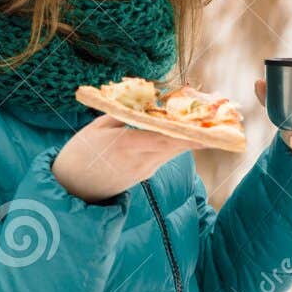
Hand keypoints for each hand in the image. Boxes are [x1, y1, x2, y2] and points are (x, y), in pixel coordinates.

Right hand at [53, 113, 198, 202]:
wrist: (71, 188)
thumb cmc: (80, 152)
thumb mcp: (96, 128)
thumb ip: (123, 115)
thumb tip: (146, 103)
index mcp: (125, 146)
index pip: (162, 139)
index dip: (186, 134)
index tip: (206, 127)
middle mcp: (139, 161)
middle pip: (175, 147)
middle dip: (197, 136)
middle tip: (220, 124)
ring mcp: (142, 171)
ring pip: (171, 152)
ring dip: (189, 139)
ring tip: (206, 123)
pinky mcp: (142, 176)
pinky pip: (162, 157)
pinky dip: (173, 145)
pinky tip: (182, 133)